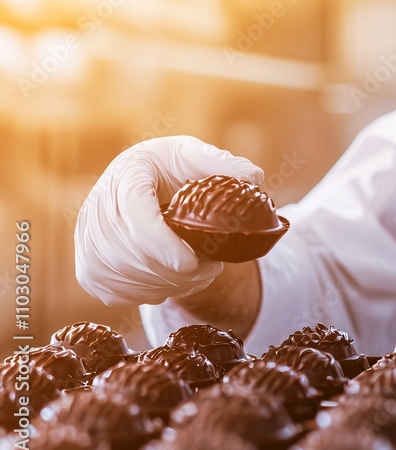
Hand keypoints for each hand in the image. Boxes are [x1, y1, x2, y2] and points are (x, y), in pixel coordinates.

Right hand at [75, 135, 263, 305]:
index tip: (190, 263)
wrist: (146, 184)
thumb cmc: (174, 168)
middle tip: (211, 270)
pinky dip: (149, 293)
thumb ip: (222, 164)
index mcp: (127, 174)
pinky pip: (115, 293)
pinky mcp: (89, 269)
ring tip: (200, 276)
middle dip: (173, 271)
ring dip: (166, 284)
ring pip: (122, 278)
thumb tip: (253, 177)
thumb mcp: (195, 156)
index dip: (159, 243)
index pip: (133, 213)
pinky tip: (175, 282)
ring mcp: (87, 242)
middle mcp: (97, 208)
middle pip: (128, 253)